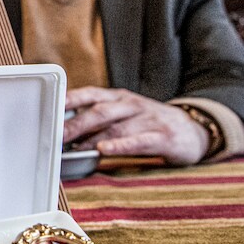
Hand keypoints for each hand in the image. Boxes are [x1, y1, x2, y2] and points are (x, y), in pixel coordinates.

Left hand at [63, 87, 210, 165]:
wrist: (193, 130)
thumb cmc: (150, 123)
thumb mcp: (125, 114)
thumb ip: (99, 119)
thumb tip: (65, 129)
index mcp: (119, 98)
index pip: (90, 94)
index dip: (70, 99)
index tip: (50, 107)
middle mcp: (131, 105)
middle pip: (99, 111)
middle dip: (75, 123)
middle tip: (56, 135)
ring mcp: (148, 119)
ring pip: (115, 126)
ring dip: (91, 137)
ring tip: (72, 146)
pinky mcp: (163, 137)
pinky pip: (138, 141)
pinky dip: (119, 145)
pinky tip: (104, 150)